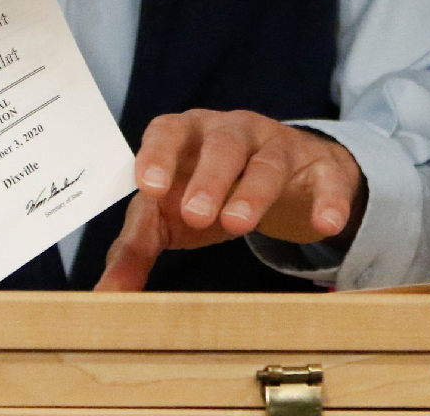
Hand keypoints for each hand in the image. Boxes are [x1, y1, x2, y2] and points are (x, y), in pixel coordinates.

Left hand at [95, 109, 365, 290]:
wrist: (284, 175)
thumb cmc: (208, 190)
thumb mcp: (171, 214)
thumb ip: (136, 248)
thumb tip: (102, 297)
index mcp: (188, 135)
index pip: (167, 131)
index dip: (158, 154)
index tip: (148, 185)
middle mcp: (232, 131)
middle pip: (220, 144)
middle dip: (207, 176)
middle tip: (196, 215)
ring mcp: (278, 146)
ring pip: (267, 161)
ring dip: (253, 191)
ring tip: (238, 225)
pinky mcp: (319, 168)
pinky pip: (326, 179)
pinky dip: (326, 199)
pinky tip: (326, 223)